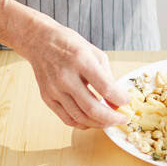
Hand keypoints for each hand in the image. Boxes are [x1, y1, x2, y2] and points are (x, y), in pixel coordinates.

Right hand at [13, 14, 131, 129]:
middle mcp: (66, 77)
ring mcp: (54, 89)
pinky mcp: (47, 97)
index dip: (120, 99)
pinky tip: (91, 121)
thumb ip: (107, 76)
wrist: (39, 41)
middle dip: (112, 118)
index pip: (105, 88)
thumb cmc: (68, 44)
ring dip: (98, 124)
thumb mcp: (94, 52)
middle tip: (122, 119)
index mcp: (81, 61)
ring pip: (80, 118)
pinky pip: (67, 118)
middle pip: (92, 109)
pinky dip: (82, 124)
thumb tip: (116, 99)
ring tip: (109, 121)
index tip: (126, 102)